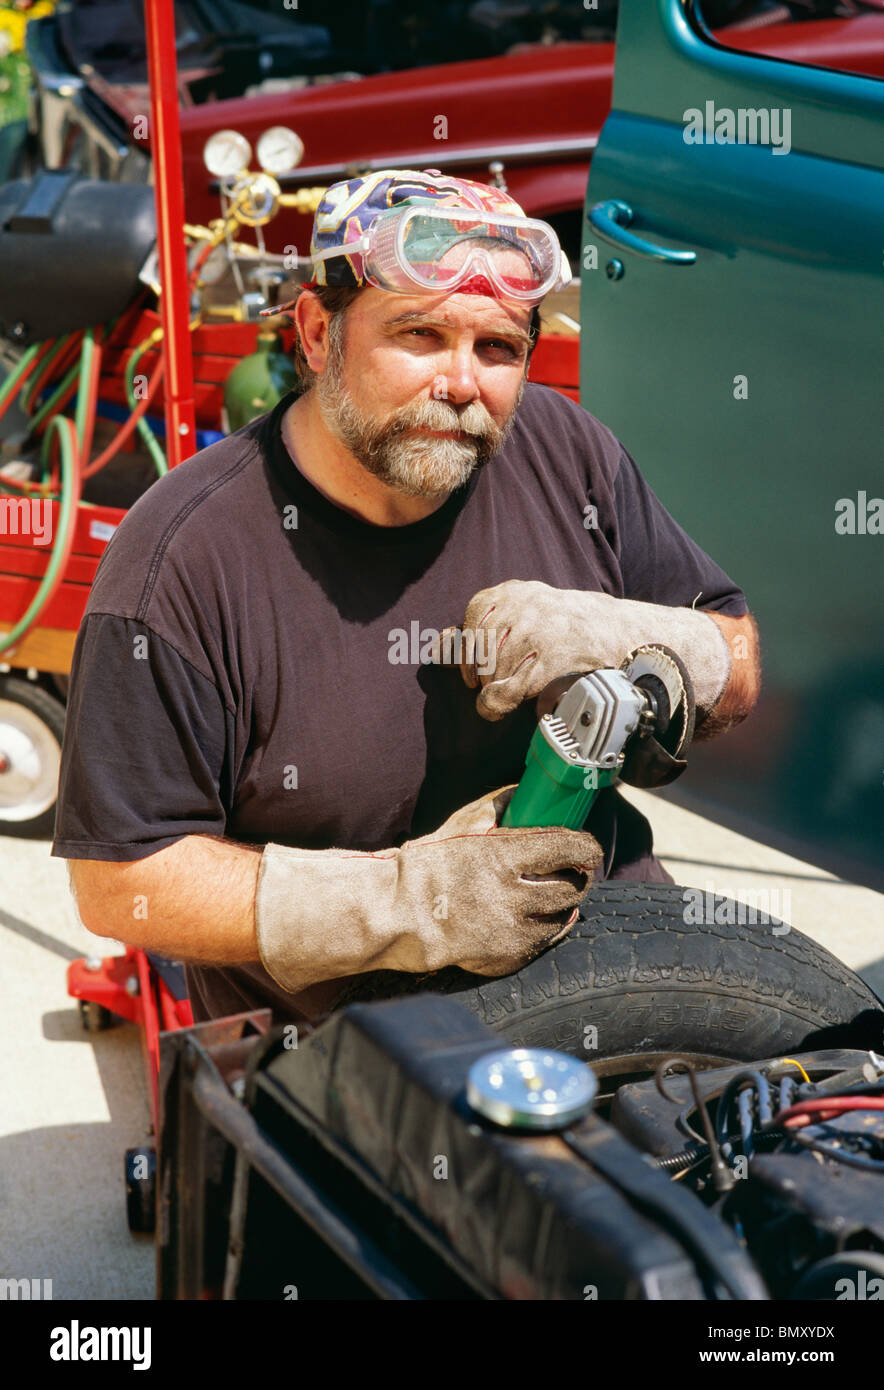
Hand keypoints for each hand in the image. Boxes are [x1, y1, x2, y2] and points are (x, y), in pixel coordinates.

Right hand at [254, 783, 602, 991]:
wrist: (398, 915)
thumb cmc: (428, 865)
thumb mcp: (462, 825)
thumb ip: (499, 806)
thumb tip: (529, 791)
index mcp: (502, 856)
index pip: (567, 848)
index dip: (587, 848)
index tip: (590, 849)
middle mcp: (510, 896)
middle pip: (572, 886)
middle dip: (579, 877)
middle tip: (575, 871)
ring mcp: (510, 931)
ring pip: (564, 915)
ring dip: (567, 902)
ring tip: (559, 893)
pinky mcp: (506, 956)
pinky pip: (545, 941)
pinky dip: (551, 927)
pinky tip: (544, 916)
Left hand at [446, 579, 730, 719]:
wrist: (627, 638)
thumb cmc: (568, 633)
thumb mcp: (527, 614)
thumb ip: (485, 625)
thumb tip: (439, 644)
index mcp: (516, 591)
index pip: (474, 615)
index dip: (465, 649)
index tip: (472, 671)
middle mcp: (525, 605)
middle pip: (476, 647)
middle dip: (477, 673)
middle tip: (490, 685)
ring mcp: (539, 630)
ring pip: (488, 670)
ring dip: (491, 689)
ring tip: (509, 692)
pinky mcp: (551, 660)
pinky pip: (506, 689)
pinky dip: (496, 703)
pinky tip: (500, 709)